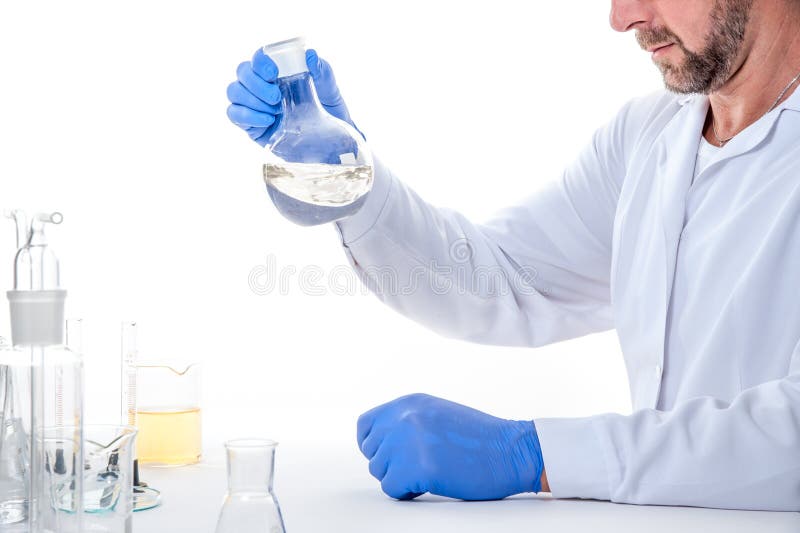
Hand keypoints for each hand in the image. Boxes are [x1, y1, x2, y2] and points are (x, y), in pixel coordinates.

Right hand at [226, 48, 361, 146]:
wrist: (330, 139)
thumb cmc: (327, 108)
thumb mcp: (329, 89)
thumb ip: (322, 72)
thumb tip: (311, 55)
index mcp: (277, 70)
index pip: (258, 57)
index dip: (260, 62)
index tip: (274, 72)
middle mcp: (260, 84)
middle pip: (242, 72)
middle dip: (256, 84)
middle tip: (277, 97)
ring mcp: (252, 103)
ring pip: (234, 92)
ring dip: (253, 100)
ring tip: (276, 111)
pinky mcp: (250, 123)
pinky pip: (234, 114)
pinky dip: (248, 116)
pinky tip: (267, 121)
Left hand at [356, 393, 543, 500]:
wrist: (510, 450)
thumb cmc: (480, 438)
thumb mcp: (437, 414)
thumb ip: (408, 421)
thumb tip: (381, 442)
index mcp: (409, 403)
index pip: (365, 424)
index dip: (372, 444)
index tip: (386, 455)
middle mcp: (404, 417)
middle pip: (372, 452)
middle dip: (390, 465)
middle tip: (417, 468)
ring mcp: (409, 441)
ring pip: (380, 471)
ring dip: (400, 478)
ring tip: (428, 474)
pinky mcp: (417, 467)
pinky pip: (392, 489)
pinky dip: (407, 493)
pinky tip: (429, 485)